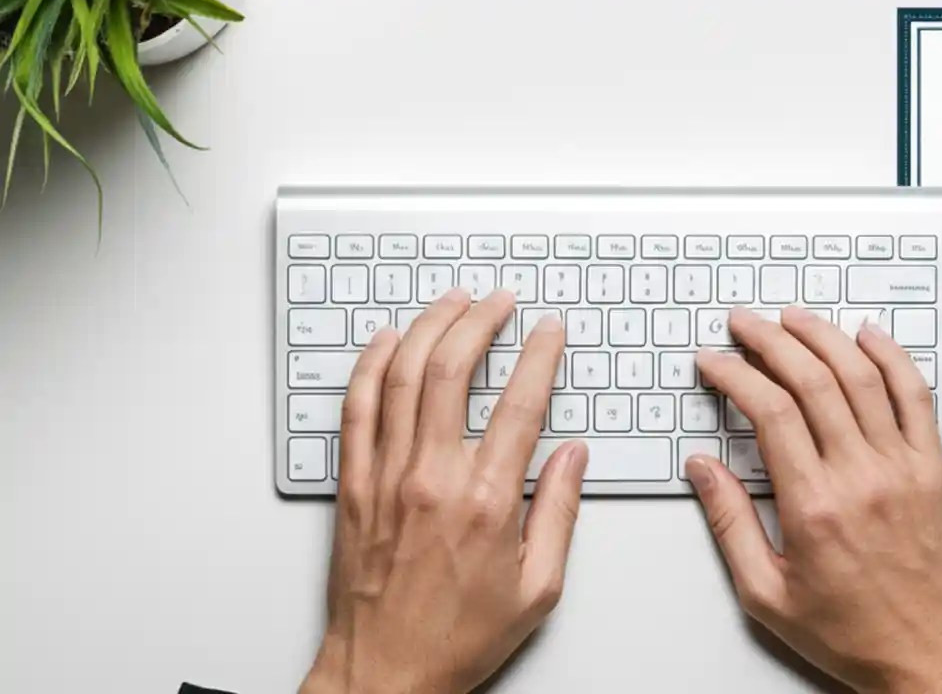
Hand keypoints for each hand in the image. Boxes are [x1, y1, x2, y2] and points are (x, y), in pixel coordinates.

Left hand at [300, 289, 587, 693]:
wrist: (382, 674)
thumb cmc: (456, 639)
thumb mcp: (538, 588)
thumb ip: (558, 514)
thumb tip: (572, 458)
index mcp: (486, 501)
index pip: (520, 403)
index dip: (540, 356)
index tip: (549, 332)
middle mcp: (432, 478)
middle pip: (454, 369)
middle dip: (481, 321)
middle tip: (501, 302)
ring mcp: (385, 477)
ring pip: (404, 376)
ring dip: (430, 327)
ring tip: (453, 302)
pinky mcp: (352, 486)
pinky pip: (357, 409)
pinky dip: (371, 366)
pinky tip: (387, 342)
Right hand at [686, 307, 941, 693]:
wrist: (927, 655)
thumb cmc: (850, 631)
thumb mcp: (766, 593)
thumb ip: (729, 524)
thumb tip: (703, 470)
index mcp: (813, 505)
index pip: (768, 411)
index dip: (735, 374)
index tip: (715, 362)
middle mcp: (860, 476)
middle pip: (812, 380)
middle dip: (770, 341)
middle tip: (744, 324)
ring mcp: (902, 467)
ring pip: (862, 377)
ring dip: (823, 337)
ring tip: (793, 318)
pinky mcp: (933, 469)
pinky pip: (915, 397)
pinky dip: (892, 358)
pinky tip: (868, 337)